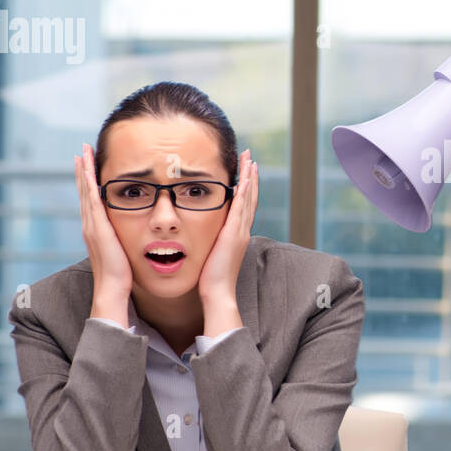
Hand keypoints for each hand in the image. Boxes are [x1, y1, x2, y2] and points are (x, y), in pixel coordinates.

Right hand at [75, 143, 132, 325]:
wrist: (113, 289)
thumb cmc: (123, 275)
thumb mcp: (125, 251)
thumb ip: (128, 239)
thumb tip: (141, 232)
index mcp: (98, 230)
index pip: (93, 200)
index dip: (91, 182)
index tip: (90, 164)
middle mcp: (91, 225)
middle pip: (85, 191)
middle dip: (84, 170)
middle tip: (83, 150)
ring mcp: (91, 225)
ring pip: (86, 191)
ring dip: (84, 170)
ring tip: (83, 152)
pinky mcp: (96, 226)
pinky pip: (91, 198)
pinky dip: (89, 181)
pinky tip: (90, 167)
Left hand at [196, 149, 256, 330]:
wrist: (217, 292)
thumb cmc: (210, 278)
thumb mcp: (211, 254)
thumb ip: (210, 241)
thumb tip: (199, 233)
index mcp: (236, 234)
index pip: (244, 205)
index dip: (246, 187)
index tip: (245, 171)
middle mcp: (242, 230)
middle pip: (250, 197)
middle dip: (250, 177)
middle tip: (250, 157)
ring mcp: (240, 232)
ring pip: (248, 199)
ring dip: (249, 179)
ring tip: (250, 161)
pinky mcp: (234, 234)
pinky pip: (241, 209)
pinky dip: (244, 193)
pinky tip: (244, 179)